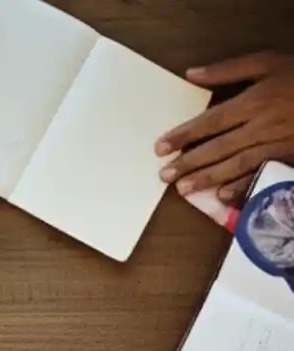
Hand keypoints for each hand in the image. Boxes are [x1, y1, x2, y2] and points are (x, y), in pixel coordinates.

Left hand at [157, 51, 293, 205]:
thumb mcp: (268, 62)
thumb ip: (229, 69)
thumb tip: (191, 74)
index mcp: (254, 101)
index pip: (211, 122)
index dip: (184, 135)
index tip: (160, 148)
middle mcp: (262, 126)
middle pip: (220, 147)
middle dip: (190, 162)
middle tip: (164, 175)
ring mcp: (278, 144)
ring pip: (238, 165)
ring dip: (209, 178)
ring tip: (184, 189)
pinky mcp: (290, 157)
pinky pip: (263, 175)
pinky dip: (244, 187)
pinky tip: (223, 197)